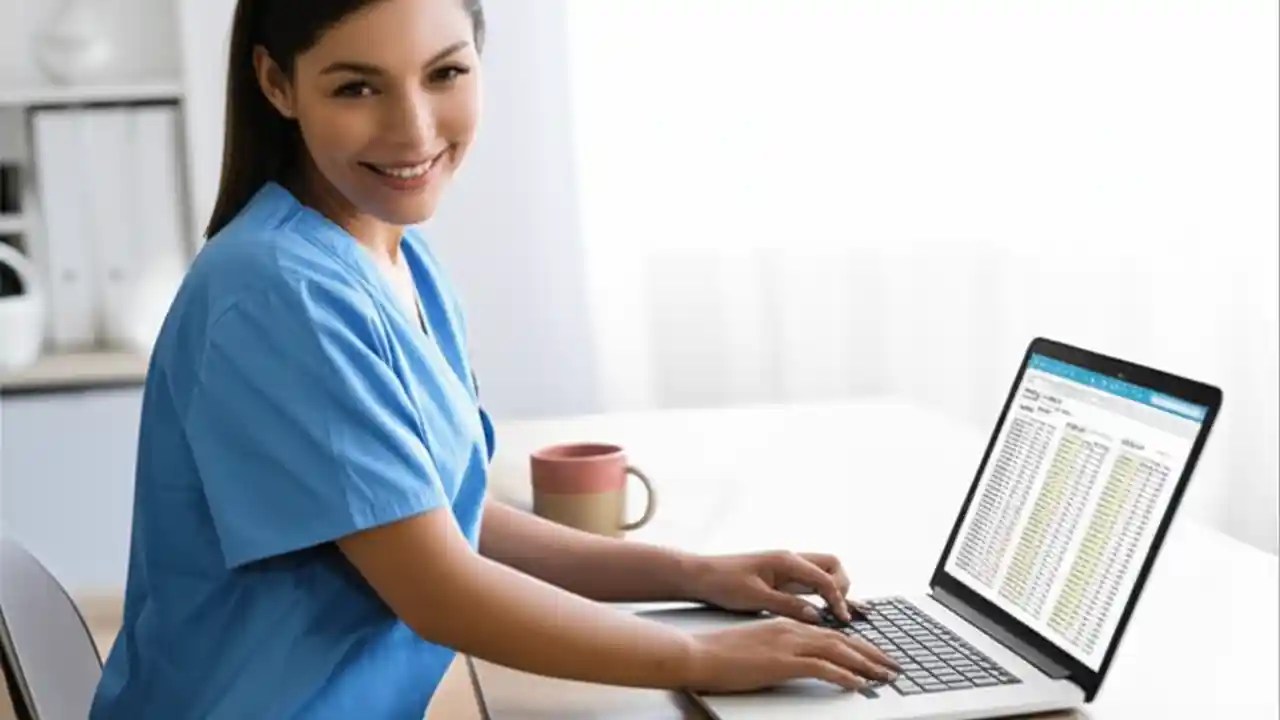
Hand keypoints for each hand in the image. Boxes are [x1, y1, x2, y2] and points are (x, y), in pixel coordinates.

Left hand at [685, 551, 864, 624]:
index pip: (826, 578)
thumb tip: (816, 615)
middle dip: (841, 586)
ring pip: (822, 571)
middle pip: (832, 565)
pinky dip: (818, 592)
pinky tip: (815, 609)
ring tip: (830, 612)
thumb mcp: (755, 598)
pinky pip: (808, 580)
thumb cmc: (722, 583)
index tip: (843, 619)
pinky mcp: (779, 575)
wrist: (699, 575)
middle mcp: (789, 559)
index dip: (838, 599)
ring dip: (831, 588)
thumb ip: (787, 605)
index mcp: (786, 561)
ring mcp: (785, 566)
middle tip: (837, 611)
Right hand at [686, 617, 900, 692]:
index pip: (831, 634)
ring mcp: (788, 644)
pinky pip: (822, 668)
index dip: (857, 645)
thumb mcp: (756, 646)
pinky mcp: (782, 661)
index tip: (874, 657)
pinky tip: (858, 684)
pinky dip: (844, 676)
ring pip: (838, 651)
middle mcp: (792, 630)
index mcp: (786, 625)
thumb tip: (798, 662)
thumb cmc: (720, 653)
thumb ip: (780, 650)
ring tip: (885, 677)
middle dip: (871, 654)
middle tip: (892, 666)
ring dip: (866, 665)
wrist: (698, 653)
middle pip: (842, 640)